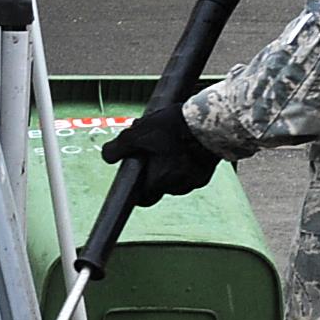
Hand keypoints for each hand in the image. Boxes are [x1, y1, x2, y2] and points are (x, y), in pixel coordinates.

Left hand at [99, 103, 220, 205]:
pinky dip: (186, 162)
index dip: (136, 188)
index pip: (142, 199)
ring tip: (168, 142)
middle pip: (159, 185)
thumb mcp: (137, 133)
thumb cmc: (174, 128)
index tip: (134, 176)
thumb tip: (107, 156)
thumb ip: (118, 148)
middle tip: (151, 150)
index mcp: (159, 182)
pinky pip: (192, 171)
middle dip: (153, 170)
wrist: (211, 121)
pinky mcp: (208, 173)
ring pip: (176, 178)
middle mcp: (178, 187)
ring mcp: (195, 181)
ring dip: (170, 165)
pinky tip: (184, 144)